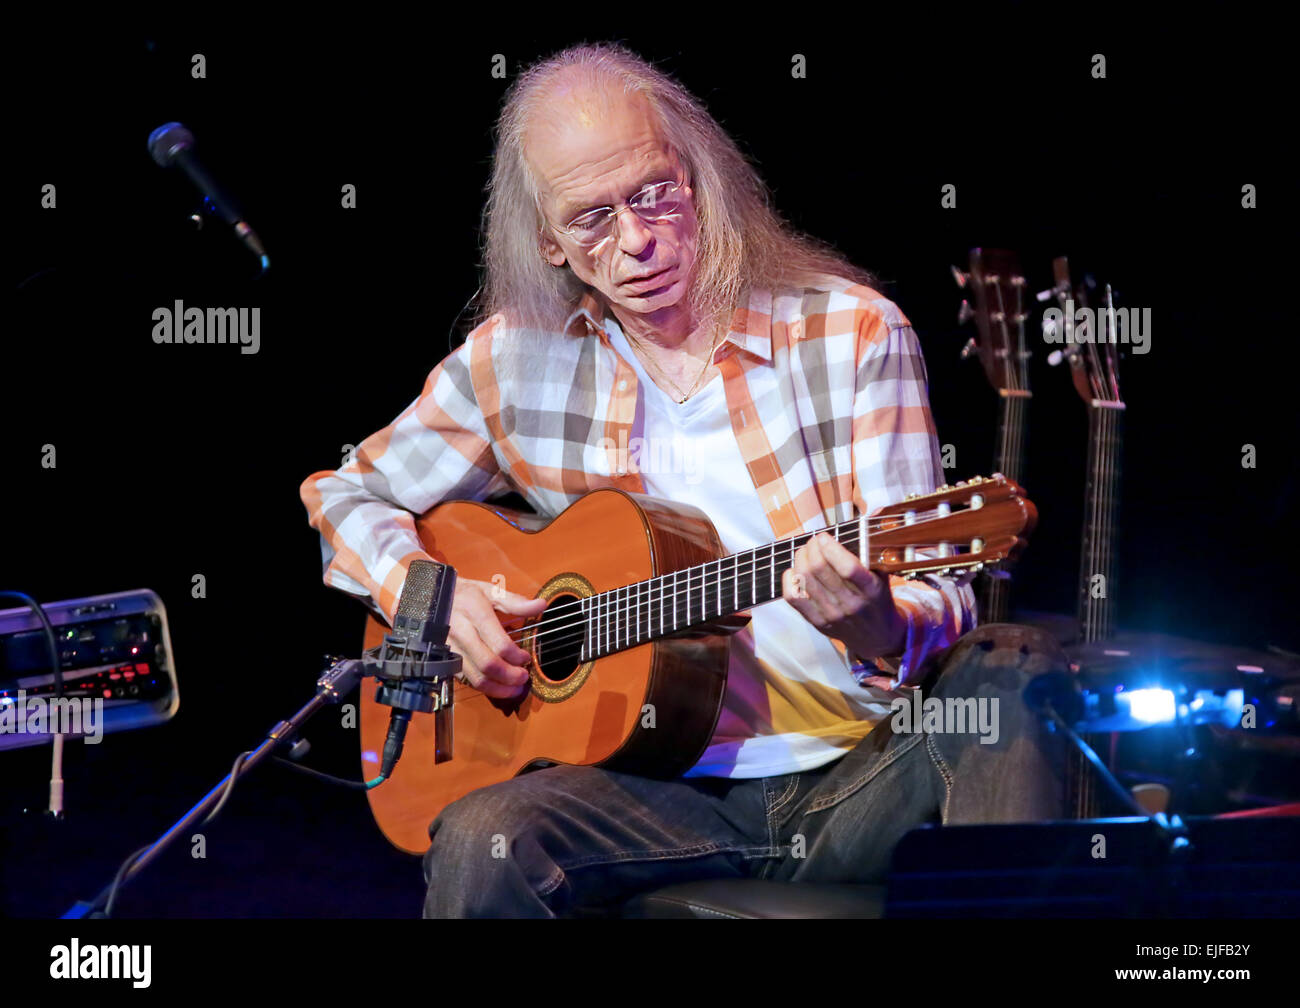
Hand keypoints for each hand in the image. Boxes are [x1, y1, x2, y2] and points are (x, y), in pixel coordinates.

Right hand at [446, 577, 546, 697]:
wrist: (432, 597)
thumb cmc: (466, 595)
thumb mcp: (490, 591)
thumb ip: (516, 602)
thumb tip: (541, 605)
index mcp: (474, 611)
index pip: (500, 643)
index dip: (516, 656)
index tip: (526, 658)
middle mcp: (460, 631)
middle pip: (488, 664)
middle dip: (510, 676)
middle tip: (523, 677)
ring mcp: (450, 647)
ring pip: (476, 677)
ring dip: (498, 688)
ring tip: (514, 688)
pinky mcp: (444, 659)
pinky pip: (465, 680)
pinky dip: (483, 687)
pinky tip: (496, 686)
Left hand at [782, 532, 906, 665]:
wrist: (878, 636)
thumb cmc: (878, 600)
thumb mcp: (883, 576)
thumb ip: (870, 552)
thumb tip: (861, 521)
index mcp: (871, 590)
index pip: (847, 567)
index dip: (831, 547)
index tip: (824, 536)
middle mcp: (851, 604)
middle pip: (819, 569)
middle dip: (812, 547)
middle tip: (814, 541)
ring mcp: (832, 614)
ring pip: (804, 579)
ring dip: (800, 558)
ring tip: (805, 552)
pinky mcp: (818, 622)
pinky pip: (794, 598)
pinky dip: (789, 579)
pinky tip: (794, 570)